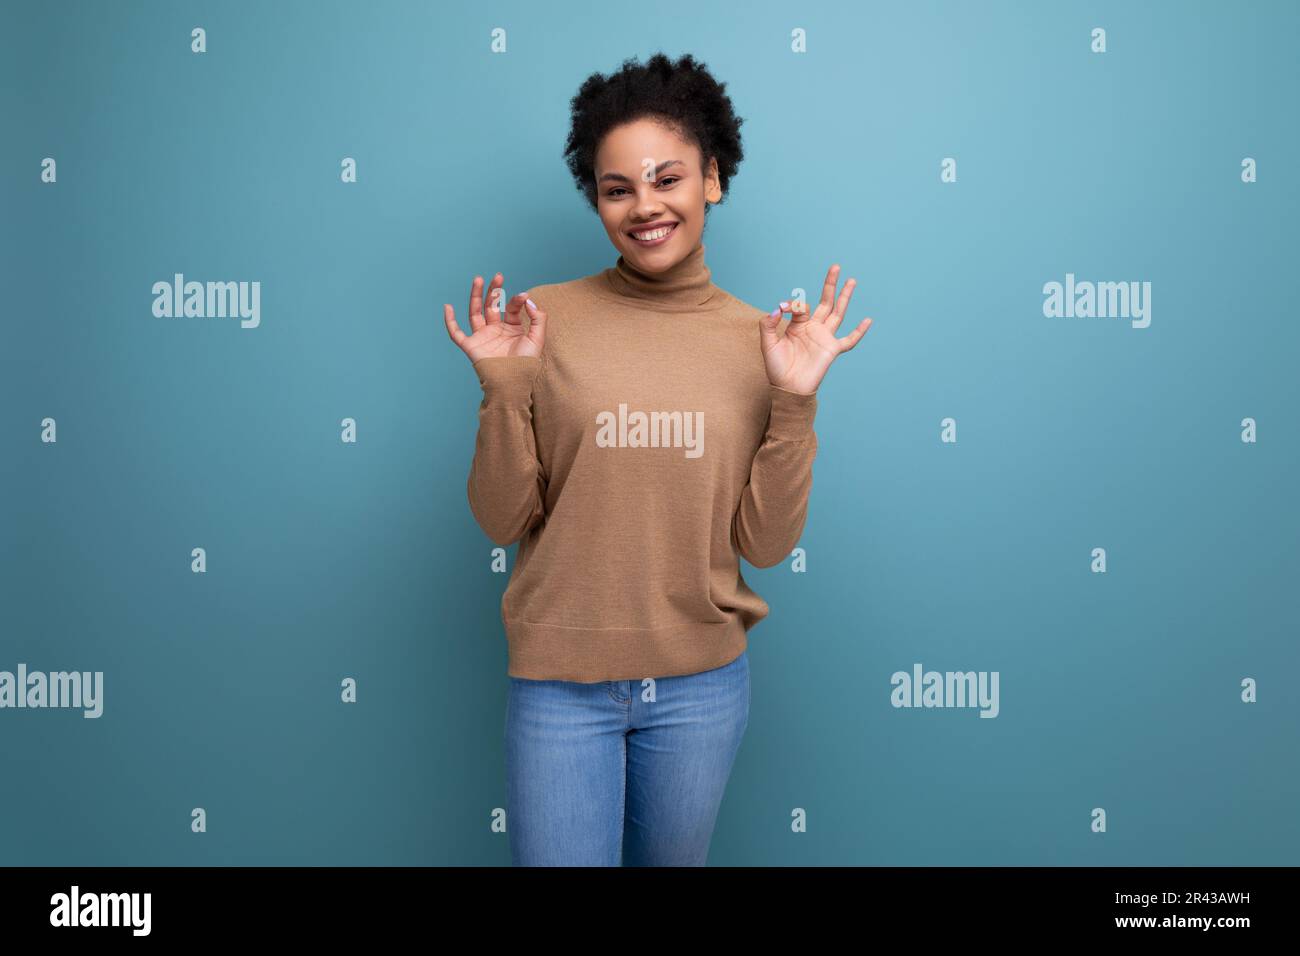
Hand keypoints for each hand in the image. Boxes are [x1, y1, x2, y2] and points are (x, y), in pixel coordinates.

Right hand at [444, 272, 546, 362]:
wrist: (513, 381)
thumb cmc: (526, 364)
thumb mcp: (538, 338)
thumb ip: (538, 318)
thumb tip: (527, 299)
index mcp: (511, 329)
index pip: (510, 308)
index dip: (516, 300)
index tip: (523, 296)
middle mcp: (495, 330)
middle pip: (491, 306)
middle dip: (494, 291)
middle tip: (498, 277)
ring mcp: (482, 337)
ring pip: (475, 312)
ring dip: (476, 296)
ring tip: (478, 279)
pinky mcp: (471, 346)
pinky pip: (456, 333)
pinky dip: (450, 321)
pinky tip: (448, 307)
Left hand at [760, 264, 871, 393]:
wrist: (788, 388)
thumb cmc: (777, 368)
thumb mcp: (767, 344)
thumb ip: (767, 325)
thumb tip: (777, 308)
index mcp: (798, 325)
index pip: (801, 306)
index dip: (793, 303)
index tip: (784, 308)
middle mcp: (813, 328)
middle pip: (825, 302)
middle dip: (830, 285)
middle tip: (835, 267)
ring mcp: (825, 338)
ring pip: (838, 313)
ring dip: (845, 297)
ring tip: (852, 280)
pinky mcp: (832, 349)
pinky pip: (849, 340)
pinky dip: (859, 331)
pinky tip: (868, 320)